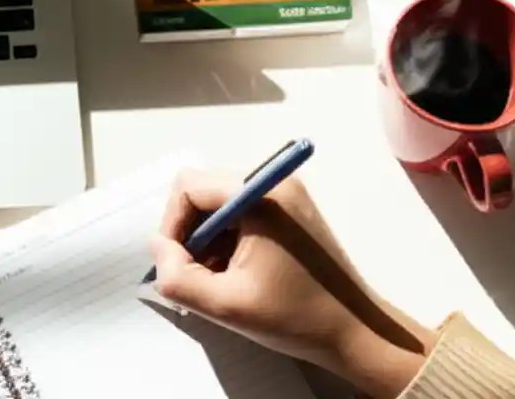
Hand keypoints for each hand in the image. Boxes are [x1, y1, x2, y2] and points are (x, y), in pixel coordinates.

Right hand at [147, 170, 436, 398]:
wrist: (356, 331)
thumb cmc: (295, 317)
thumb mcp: (225, 305)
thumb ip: (177, 276)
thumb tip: (158, 247)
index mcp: (262, 197)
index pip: (189, 186)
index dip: (172, 224)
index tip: (177, 262)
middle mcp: (274, 183)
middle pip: (203, 191)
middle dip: (190, 232)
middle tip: (197, 273)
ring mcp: (286, 194)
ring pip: (219, 203)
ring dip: (208, 239)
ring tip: (220, 278)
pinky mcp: (291, 209)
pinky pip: (240, 212)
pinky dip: (227, 239)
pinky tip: (237, 272)